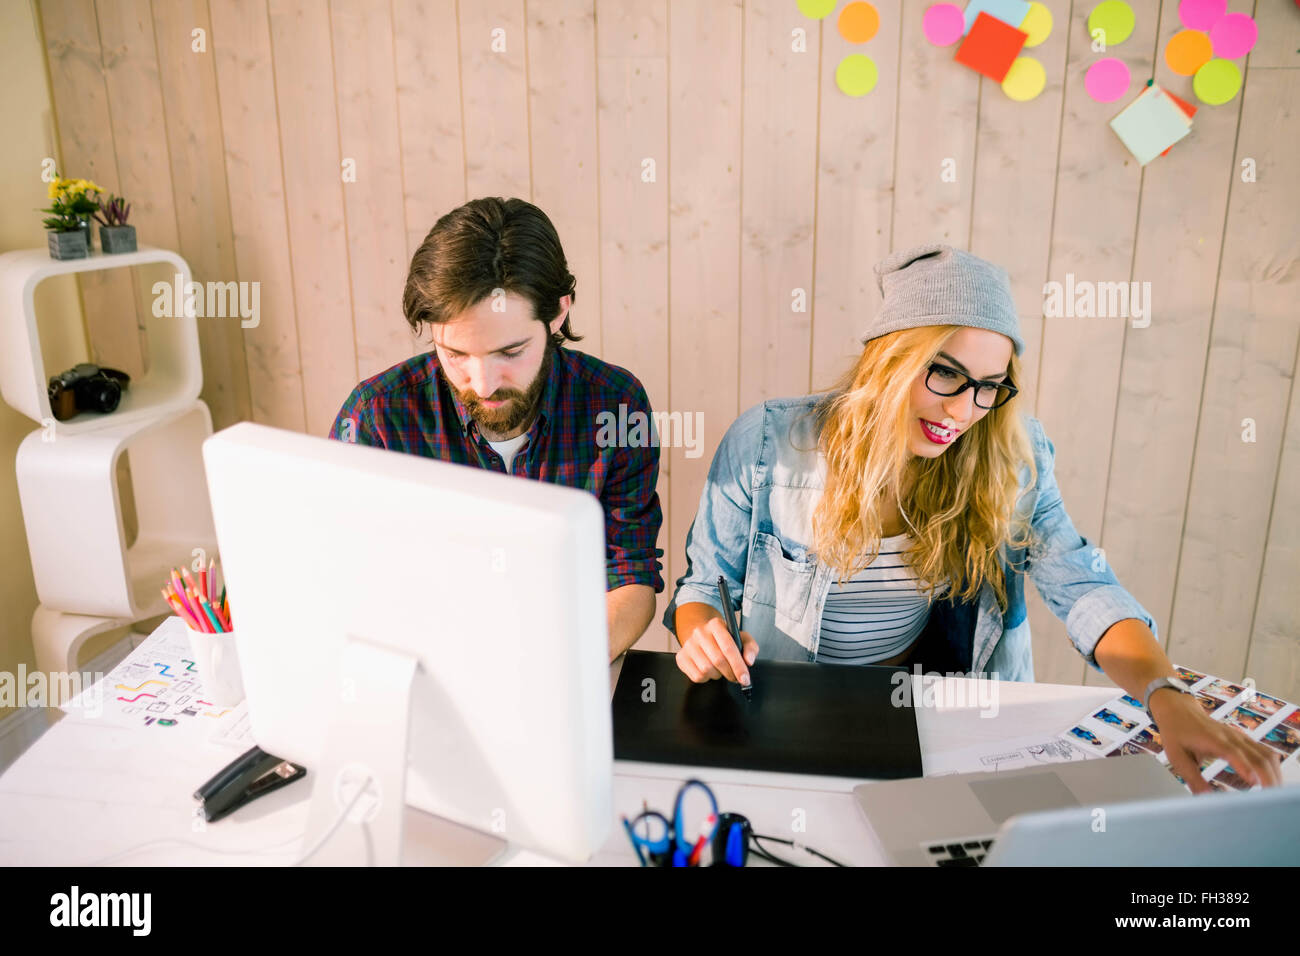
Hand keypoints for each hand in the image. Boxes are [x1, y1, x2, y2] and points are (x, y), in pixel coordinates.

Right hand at [675, 615, 758, 685]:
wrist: (703, 637)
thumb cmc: (724, 640)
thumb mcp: (741, 638)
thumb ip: (750, 647)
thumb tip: (748, 660)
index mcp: (715, 624)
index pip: (728, 647)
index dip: (738, 666)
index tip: (745, 678)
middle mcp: (699, 632)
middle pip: (718, 660)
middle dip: (730, 673)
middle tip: (735, 677)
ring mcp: (688, 645)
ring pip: (706, 669)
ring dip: (718, 675)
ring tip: (720, 669)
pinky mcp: (681, 658)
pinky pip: (697, 676)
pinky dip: (706, 678)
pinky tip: (709, 671)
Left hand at [1150, 690, 1283, 792]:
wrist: (1180, 711)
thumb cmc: (1176, 734)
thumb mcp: (1177, 757)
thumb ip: (1192, 777)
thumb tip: (1205, 798)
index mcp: (1213, 740)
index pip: (1234, 753)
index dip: (1246, 768)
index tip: (1255, 784)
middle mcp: (1232, 737)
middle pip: (1259, 757)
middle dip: (1268, 778)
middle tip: (1269, 800)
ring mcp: (1241, 737)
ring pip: (1268, 755)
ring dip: (1275, 774)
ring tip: (1274, 795)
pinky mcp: (1245, 740)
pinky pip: (1266, 753)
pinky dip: (1273, 768)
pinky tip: (1271, 783)